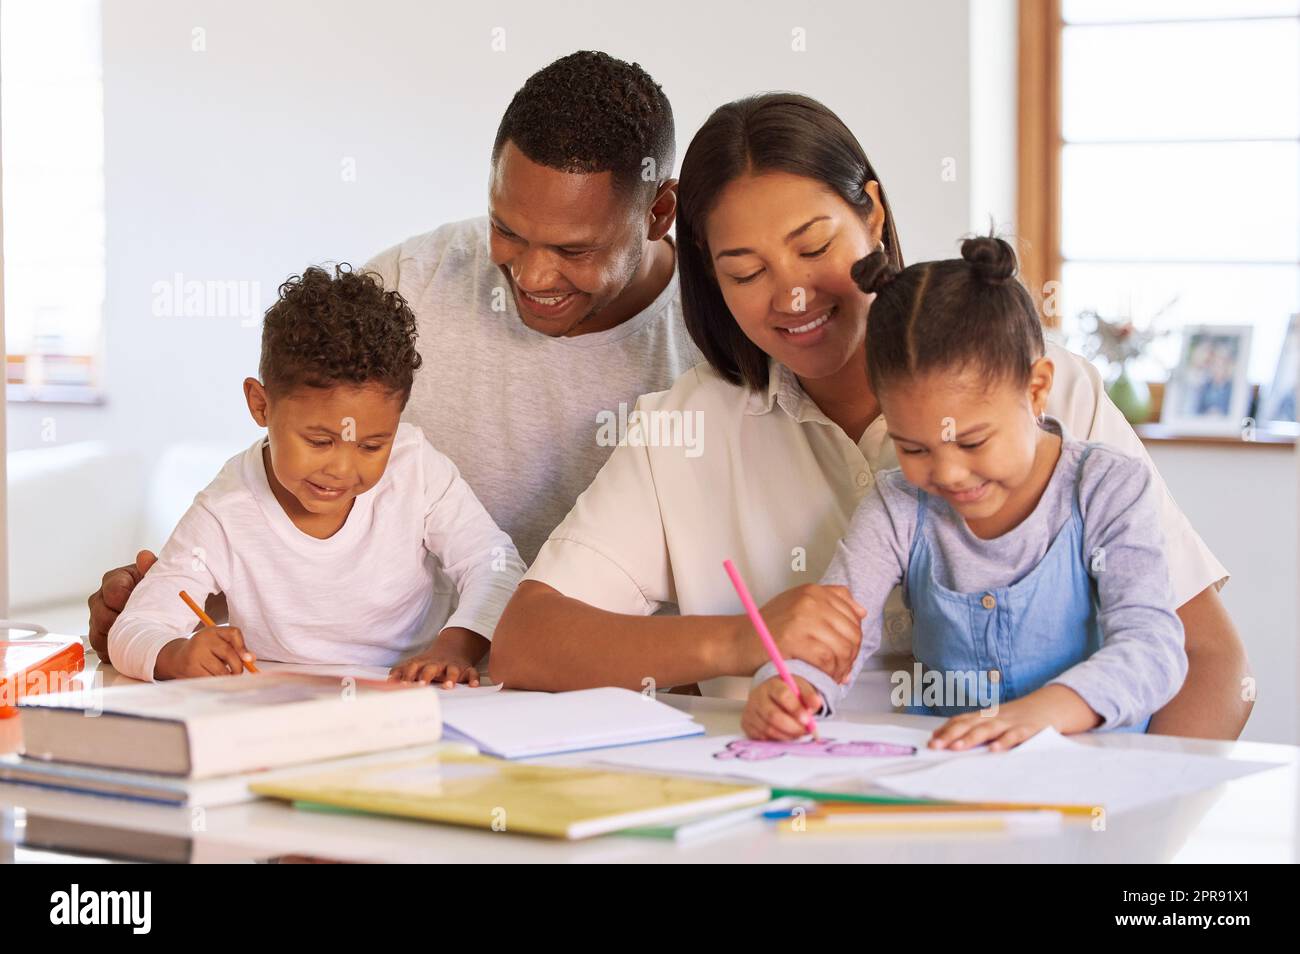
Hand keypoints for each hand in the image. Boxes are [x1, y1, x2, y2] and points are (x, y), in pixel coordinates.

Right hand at [88, 550, 156, 660]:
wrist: (170, 609)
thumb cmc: (165, 590)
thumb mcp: (163, 576)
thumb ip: (153, 567)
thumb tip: (144, 557)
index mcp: (118, 579)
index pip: (112, 589)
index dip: (123, 600)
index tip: (134, 605)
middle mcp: (104, 598)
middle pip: (99, 614)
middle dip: (118, 623)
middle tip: (137, 627)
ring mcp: (101, 618)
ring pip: (97, 633)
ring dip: (114, 639)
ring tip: (135, 641)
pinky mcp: (104, 637)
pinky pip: (101, 648)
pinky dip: (114, 652)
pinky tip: (130, 651)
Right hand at [154, 626, 255, 679]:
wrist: (177, 657)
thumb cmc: (206, 651)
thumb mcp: (218, 643)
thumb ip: (235, 648)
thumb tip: (251, 658)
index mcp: (213, 631)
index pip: (233, 633)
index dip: (243, 646)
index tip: (249, 659)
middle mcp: (203, 639)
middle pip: (229, 653)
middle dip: (238, 667)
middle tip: (238, 673)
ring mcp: (195, 653)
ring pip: (220, 670)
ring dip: (226, 676)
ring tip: (223, 675)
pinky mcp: (190, 668)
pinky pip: (210, 679)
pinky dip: (216, 682)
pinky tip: (212, 678)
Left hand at [389, 627, 488, 686]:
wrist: (453, 648)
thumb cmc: (430, 662)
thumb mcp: (414, 664)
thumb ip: (400, 672)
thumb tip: (387, 682)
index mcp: (423, 663)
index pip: (413, 667)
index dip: (408, 675)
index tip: (403, 685)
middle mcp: (438, 664)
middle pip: (431, 668)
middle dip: (426, 676)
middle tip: (422, 685)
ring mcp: (453, 666)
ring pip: (452, 669)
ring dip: (451, 676)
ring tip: (448, 686)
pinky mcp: (466, 669)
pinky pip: (472, 673)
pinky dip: (474, 678)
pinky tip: (474, 685)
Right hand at [733, 584, 865, 683]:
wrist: (737, 641)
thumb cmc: (766, 628)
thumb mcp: (798, 604)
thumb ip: (830, 602)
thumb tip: (861, 611)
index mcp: (814, 591)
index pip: (853, 616)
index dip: (854, 640)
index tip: (846, 653)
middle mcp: (810, 601)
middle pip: (851, 633)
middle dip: (851, 657)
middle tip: (842, 670)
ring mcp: (802, 619)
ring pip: (841, 648)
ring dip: (842, 668)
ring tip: (833, 676)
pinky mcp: (794, 639)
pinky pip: (826, 660)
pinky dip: (829, 673)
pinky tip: (823, 678)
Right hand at [742, 675, 822, 740]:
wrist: (771, 694)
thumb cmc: (788, 692)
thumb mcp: (801, 688)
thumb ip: (810, 696)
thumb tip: (815, 704)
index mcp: (772, 685)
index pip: (782, 695)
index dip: (795, 709)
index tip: (807, 719)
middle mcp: (757, 697)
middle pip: (773, 716)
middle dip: (793, 727)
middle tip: (805, 731)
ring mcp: (750, 712)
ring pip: (768, 730)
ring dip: (787, 735)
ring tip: (798, 732)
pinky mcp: (747, 725)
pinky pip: (762, 737)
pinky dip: (777, 739)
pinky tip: (785, 734)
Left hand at [928, 685, 1102, 751]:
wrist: (1051, 705)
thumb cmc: (1019, 717)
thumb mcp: (998, 720)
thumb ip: (979, 729)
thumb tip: (954, 741)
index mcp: (985, 715)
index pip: (960, 720)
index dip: (945, 730)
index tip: (930, 740)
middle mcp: (994, 717)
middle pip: (969, 725)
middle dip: (950, 735)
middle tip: (935, 746)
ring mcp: (1011, 723)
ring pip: (988, 730)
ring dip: (971, 738)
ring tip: (957, 747)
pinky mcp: (1028, 730)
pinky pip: (1015, 736)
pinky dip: (1005, 742)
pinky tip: (994, 750)